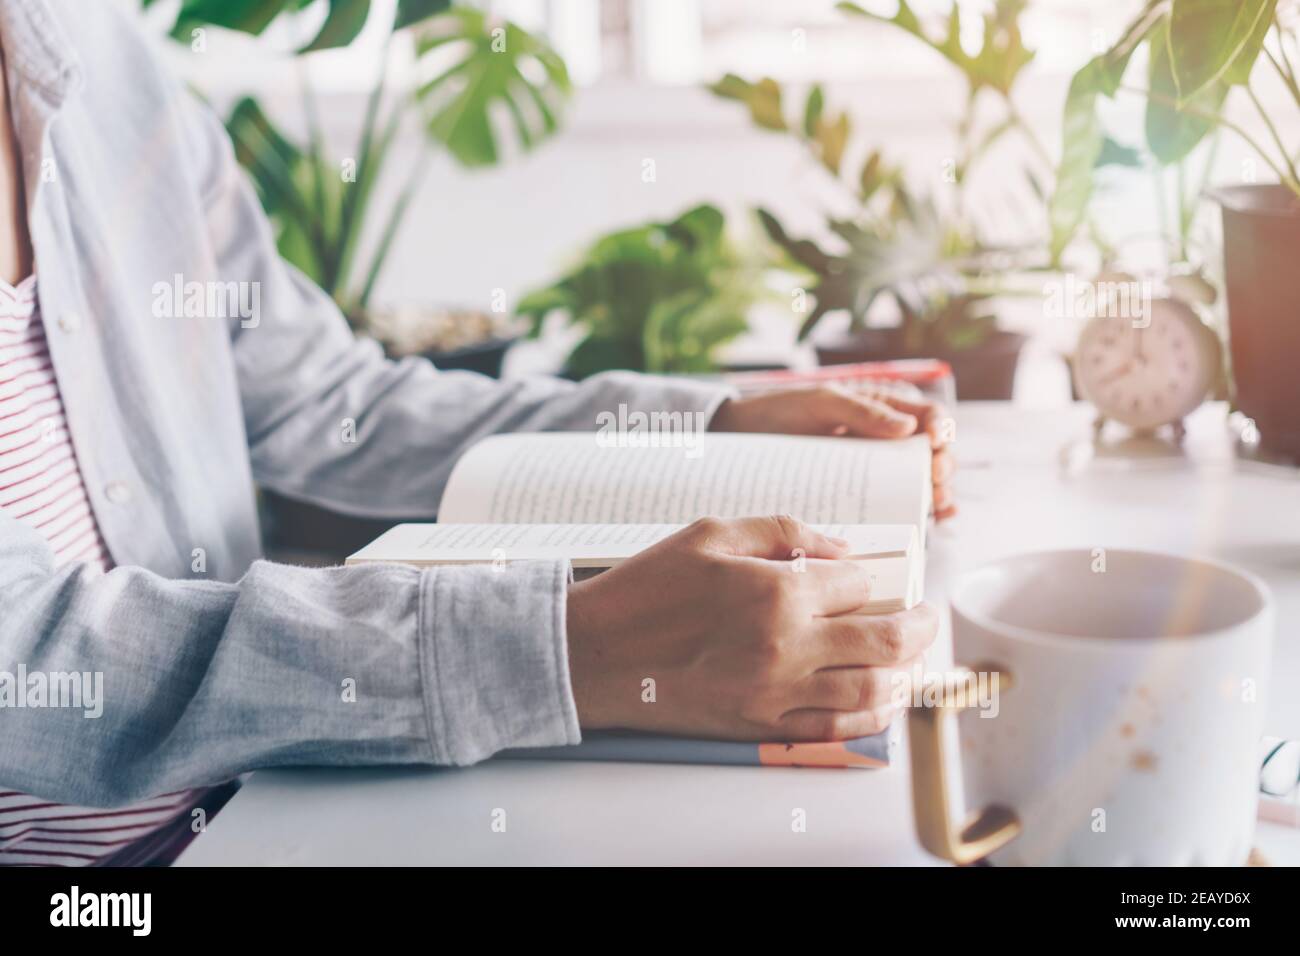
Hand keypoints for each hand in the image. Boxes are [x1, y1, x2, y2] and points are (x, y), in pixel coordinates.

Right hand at [566, 516, 939, 739]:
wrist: (593, 654)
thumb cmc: (645, 589)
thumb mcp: (710, 532)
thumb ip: (782, 532)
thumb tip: (838, 549)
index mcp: (775, 590)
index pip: (855, 583)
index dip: (869, 576)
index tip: (867, 576)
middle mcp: (786, 645)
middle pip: (884, 639)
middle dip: (916, 625)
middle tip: (924, 617)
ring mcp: (776, 692)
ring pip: (871, 690)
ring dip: (904, 673)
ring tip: (909, 658)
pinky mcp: (760, 725)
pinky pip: (834, 729)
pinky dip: (870, 717)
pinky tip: (881, 700)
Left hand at [709, 385, 955, 518]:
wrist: (744, 437)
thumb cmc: (782, 411)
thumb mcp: (820, 402)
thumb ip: (860, 410)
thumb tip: (908, 428)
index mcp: (884, 406)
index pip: (928, 416)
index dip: (942, 430)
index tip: (937, 446)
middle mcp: (887, 438)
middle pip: (932, 454)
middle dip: (943, 468)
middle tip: (937, 483)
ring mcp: (876, 468)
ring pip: (922, 481)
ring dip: (939, 494)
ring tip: (939, 506)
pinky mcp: (861, 493)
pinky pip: (898, 503)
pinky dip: (922, 511)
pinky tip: (935, 520)